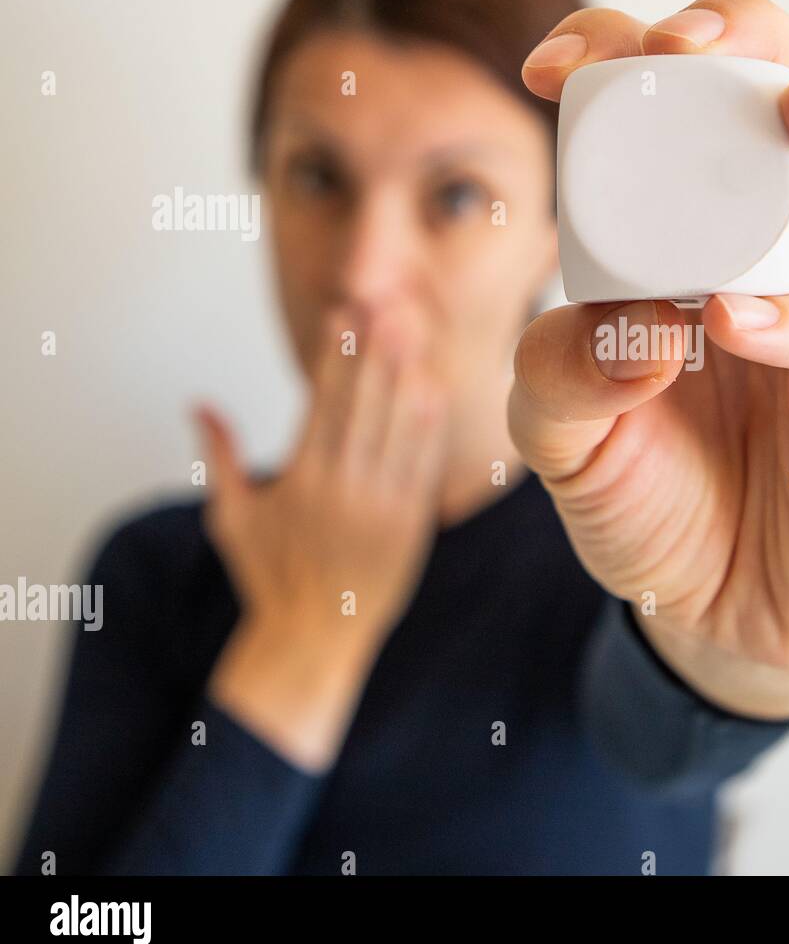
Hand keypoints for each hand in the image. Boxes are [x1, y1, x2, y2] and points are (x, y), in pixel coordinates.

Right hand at [198, 299, 448, 768]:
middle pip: (363, 407)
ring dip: (406, 378)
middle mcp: (343, 490)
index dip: (334, 356)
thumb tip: (199, 404)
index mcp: (300, 481)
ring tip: (413, 334)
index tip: (341, 315)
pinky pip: (424, 466)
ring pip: (399, 430)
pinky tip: (434, 391)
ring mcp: (382, 507)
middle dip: (374, 354)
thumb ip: (220, 456)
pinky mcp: (412, 524)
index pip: (321, 403)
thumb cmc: (267, 574)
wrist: (312, 637)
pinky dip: (430, 428)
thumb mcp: (232, 517)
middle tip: (385, 305)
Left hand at [513, 0, 788, 719]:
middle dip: (755, 40)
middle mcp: (781, 249)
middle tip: (687, 50)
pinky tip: (737, 321)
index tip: (556, 66)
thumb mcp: (559, 434)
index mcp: (694, 230)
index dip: (624, 52)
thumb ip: (559, 370)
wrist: (713, 610)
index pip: (681, 101)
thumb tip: (637, 317)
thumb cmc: (647, 494)